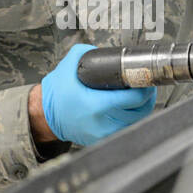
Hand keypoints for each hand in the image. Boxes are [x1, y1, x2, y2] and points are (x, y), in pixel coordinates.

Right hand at [33, 44, 156, 145]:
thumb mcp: (70, 64)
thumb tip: (108, 53)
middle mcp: (101, 122)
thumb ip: (89, 52)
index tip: (145, 80)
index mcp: (95, 105)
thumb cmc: (57, 92)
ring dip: (142, 109)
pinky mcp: (103, 139)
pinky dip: (132, 119)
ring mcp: (103, 134)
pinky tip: (131, 109)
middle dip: (146, 97)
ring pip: (135, 122)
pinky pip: (126, 129)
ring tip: (142, 96)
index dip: (144, 88)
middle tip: (147, 86)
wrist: (45, 115)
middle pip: (138, 111)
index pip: (132, 99)